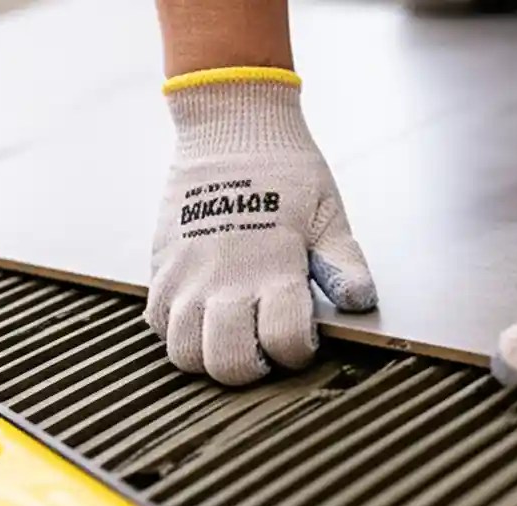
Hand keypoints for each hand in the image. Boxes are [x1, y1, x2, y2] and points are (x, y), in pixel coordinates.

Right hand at [145, 70, 375, 385]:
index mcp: (273, 267)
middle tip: (266, 347)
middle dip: (254, 368)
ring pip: (184, 355)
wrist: (231, 126)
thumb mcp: (330, 216)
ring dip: (211, 358)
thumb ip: (345, 265)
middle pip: (228, 364)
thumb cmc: (287, 169)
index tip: (304, 335)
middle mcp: (224, 278)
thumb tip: (359, 302)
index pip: (284, 343)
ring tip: (234, 338)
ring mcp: (186, 275)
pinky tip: (204, 316)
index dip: (299, 351)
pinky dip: (178, 333)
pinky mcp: (160, 266)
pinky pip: (156, 324)